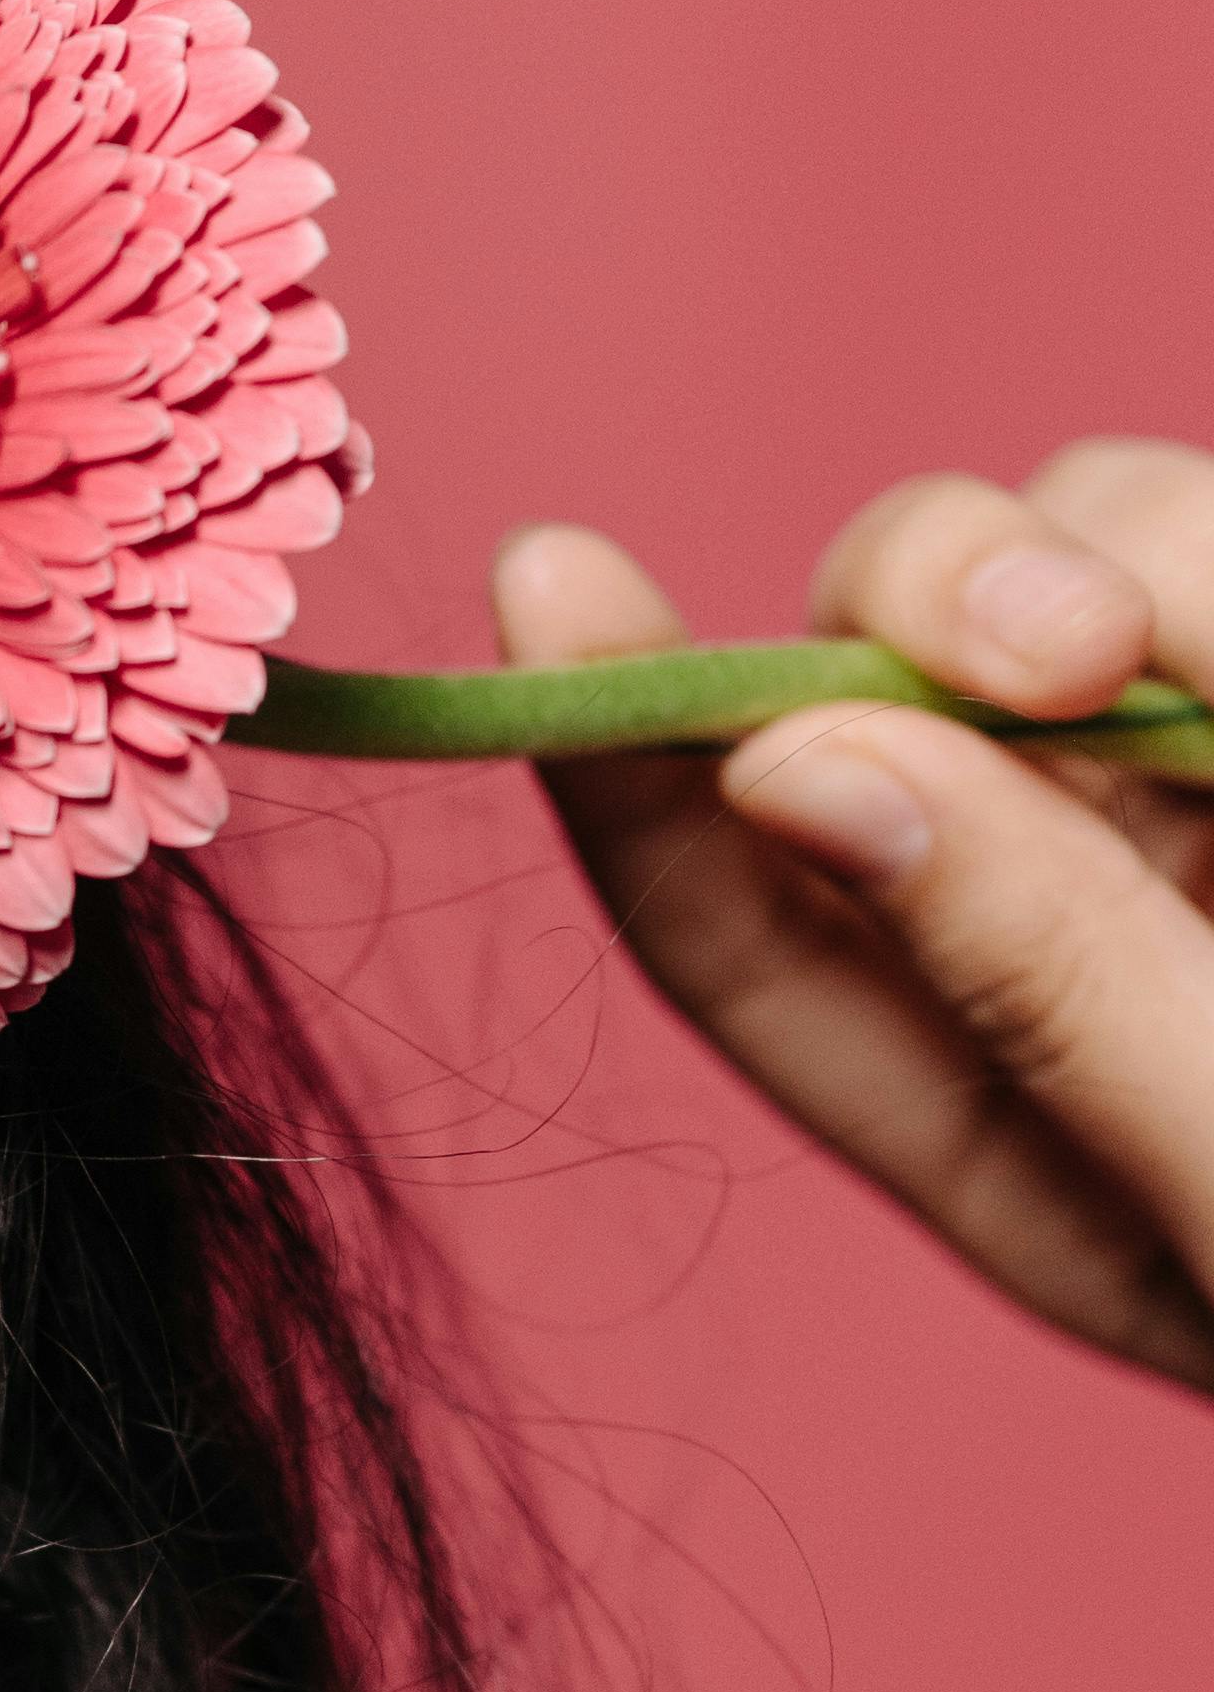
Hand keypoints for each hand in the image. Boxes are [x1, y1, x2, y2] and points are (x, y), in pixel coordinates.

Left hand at [493, 450, 1213, 1394]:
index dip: (625, 751)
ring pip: (1068, 567)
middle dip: (925, 609)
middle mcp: (1085, 937)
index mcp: (1004, 1127)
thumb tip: (802, 770)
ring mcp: (1203, 804)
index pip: (740, 924)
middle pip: (873, 688)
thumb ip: (1043, 976)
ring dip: (1141, 564)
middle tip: (1063, 653)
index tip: (544, 574)